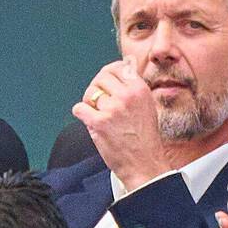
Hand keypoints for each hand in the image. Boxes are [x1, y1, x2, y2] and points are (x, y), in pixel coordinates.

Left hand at [70, 58, 172, 190]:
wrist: (145, 164)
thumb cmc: (145, 139)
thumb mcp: (147, 106)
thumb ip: (134, 86)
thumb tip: (126, 63)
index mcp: (140, 89)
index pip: (117, 68)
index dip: (108, 74)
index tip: (107, 83)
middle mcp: (126, 96)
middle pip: (101, 78)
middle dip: (97, 88)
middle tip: (100, 102)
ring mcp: (112, 109)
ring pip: (90, 93)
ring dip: (90, 102)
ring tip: (98, 114)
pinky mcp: (99, 123)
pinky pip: (80, 108)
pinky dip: (82, 114)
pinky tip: (91, 121)